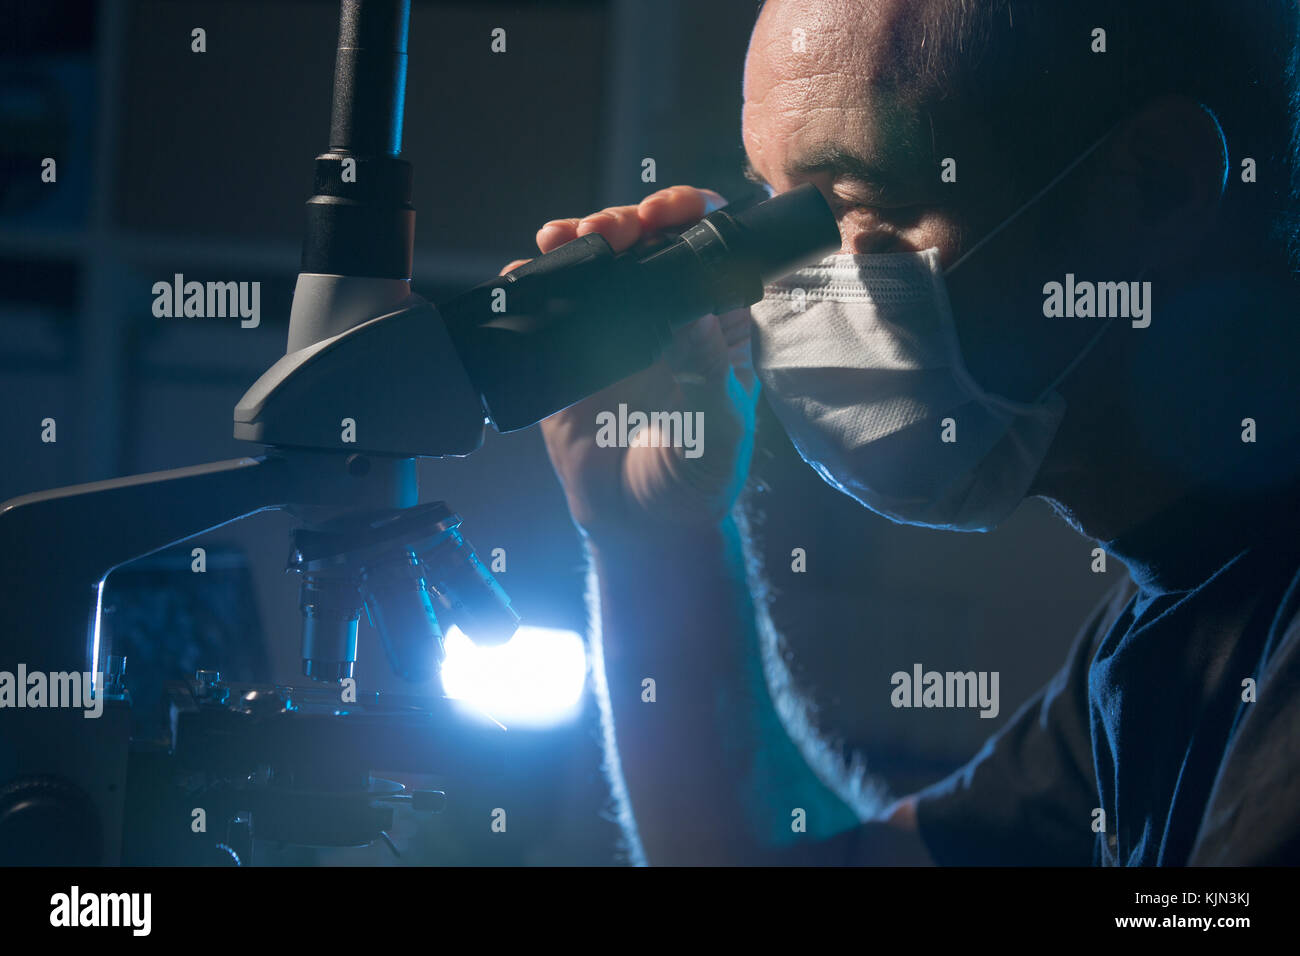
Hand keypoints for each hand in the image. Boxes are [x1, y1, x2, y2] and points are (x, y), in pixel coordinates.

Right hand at [504, 186, 758, 545]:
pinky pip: (545, 305)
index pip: (707, 246)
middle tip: (610, 231)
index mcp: (714, 321)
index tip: (665, 213)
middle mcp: (664, 314)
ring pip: (593, 261)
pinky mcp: (566, 352)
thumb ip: (710, 375)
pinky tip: (523, 273)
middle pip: (643, 240)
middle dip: (624, 219)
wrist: (642, 526)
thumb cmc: (697, 479)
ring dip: (576, 237)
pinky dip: (529, 281)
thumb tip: (694, 315)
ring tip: (562, 238)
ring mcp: (611, 329)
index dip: (688, 213)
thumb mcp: (718, 430)